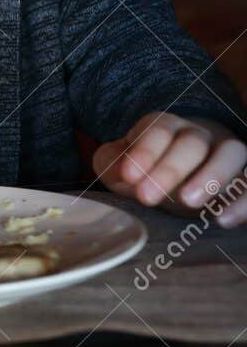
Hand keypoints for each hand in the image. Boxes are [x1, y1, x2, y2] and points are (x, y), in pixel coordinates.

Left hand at [92, 112, 246, 226]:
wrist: (174, 174)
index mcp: (164, 127)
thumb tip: (122, 171)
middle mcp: (199, 136)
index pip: (158, 130)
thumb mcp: (117, 165)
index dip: (144, 151)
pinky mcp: (243, 178)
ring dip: (213, 176)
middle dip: (170, 169)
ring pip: (232, 152)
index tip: (129, 176)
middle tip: (147, 196)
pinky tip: (224, 220)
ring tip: (190, 203)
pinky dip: (243, 200)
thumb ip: (111, 163)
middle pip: (192, 143)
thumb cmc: (141, 169)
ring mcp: (225, 154)